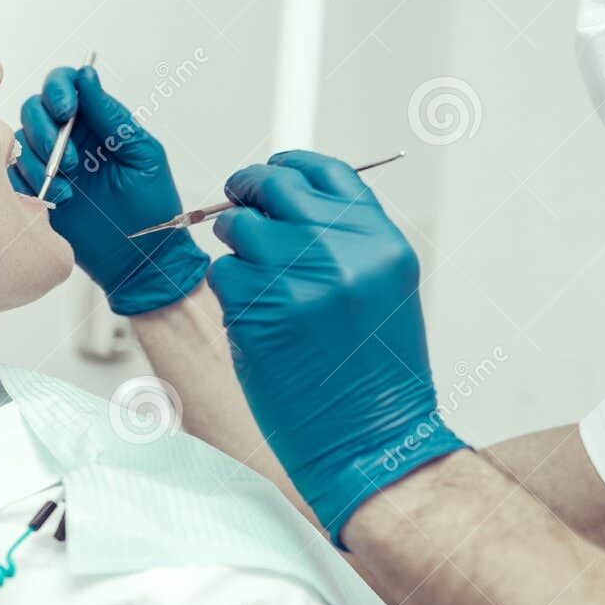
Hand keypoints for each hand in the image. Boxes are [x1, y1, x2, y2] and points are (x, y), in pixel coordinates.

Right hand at [11, 65, 207, 314]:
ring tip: (68, 188)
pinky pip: (11, 175)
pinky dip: (27, 183)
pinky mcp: (35, 194)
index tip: (66, 110)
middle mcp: (70, 139)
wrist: (140, 260)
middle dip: (44, 129)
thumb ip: (113, 117)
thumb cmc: (152, 208)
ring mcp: (50, 166)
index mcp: (97, 123)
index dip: (58, 88)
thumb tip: (88, 75)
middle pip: (33, 109)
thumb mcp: (142, 156)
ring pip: (19, 141)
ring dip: (38, 160)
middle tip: (71, 160)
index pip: (66, 85)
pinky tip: (56, 201)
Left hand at [206, 150, 466, 541]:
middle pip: (274, 186)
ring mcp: (299, 276)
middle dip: (246, 192)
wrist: (372, 438)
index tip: (270, 172)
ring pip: (240, 229)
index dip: (289, 165)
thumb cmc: (374, 374)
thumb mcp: (381, 289)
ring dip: (236, 249)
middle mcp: (343, 250)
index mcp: (380, 240)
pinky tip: (259, 322)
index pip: (326, 171)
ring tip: (259, 287)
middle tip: (235, 207)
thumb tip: (289, 205)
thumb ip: (344, 239)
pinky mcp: (260, 307)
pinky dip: (231, 293)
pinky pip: (224, 275)